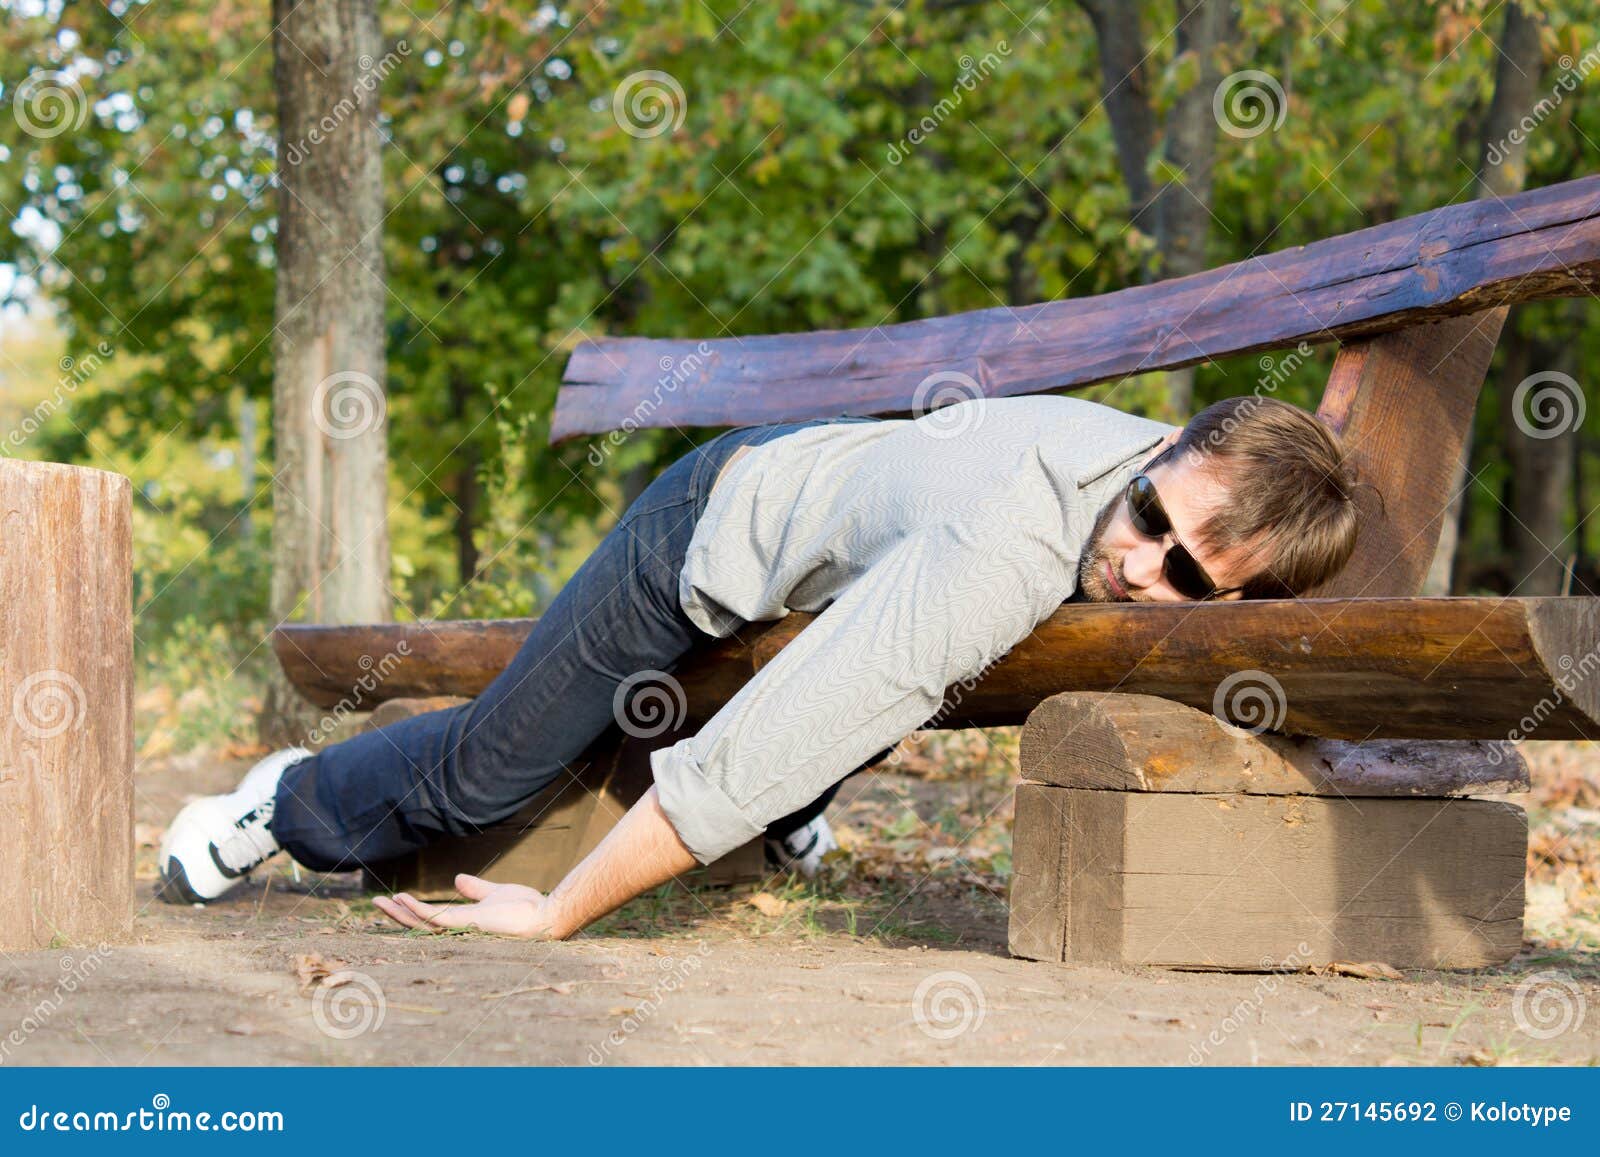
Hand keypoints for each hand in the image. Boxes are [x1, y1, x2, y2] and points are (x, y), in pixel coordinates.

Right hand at [373, 873, 564, 938]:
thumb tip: (457, 879)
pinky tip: (402, 899)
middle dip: (397, 915)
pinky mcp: (467, 924)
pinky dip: (417, 910)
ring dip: (400, 913)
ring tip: (380, 902)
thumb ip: (475, 889)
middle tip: (376, 903)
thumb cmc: (526, 908)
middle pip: (421, 925)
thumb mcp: (495, 893)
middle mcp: (459, 930)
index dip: (411, 911)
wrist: (545, 915)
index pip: (431, 919)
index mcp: (464, 922)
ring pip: (422, 924)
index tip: (395, 899)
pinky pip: (436, 918)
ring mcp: (462, 929)